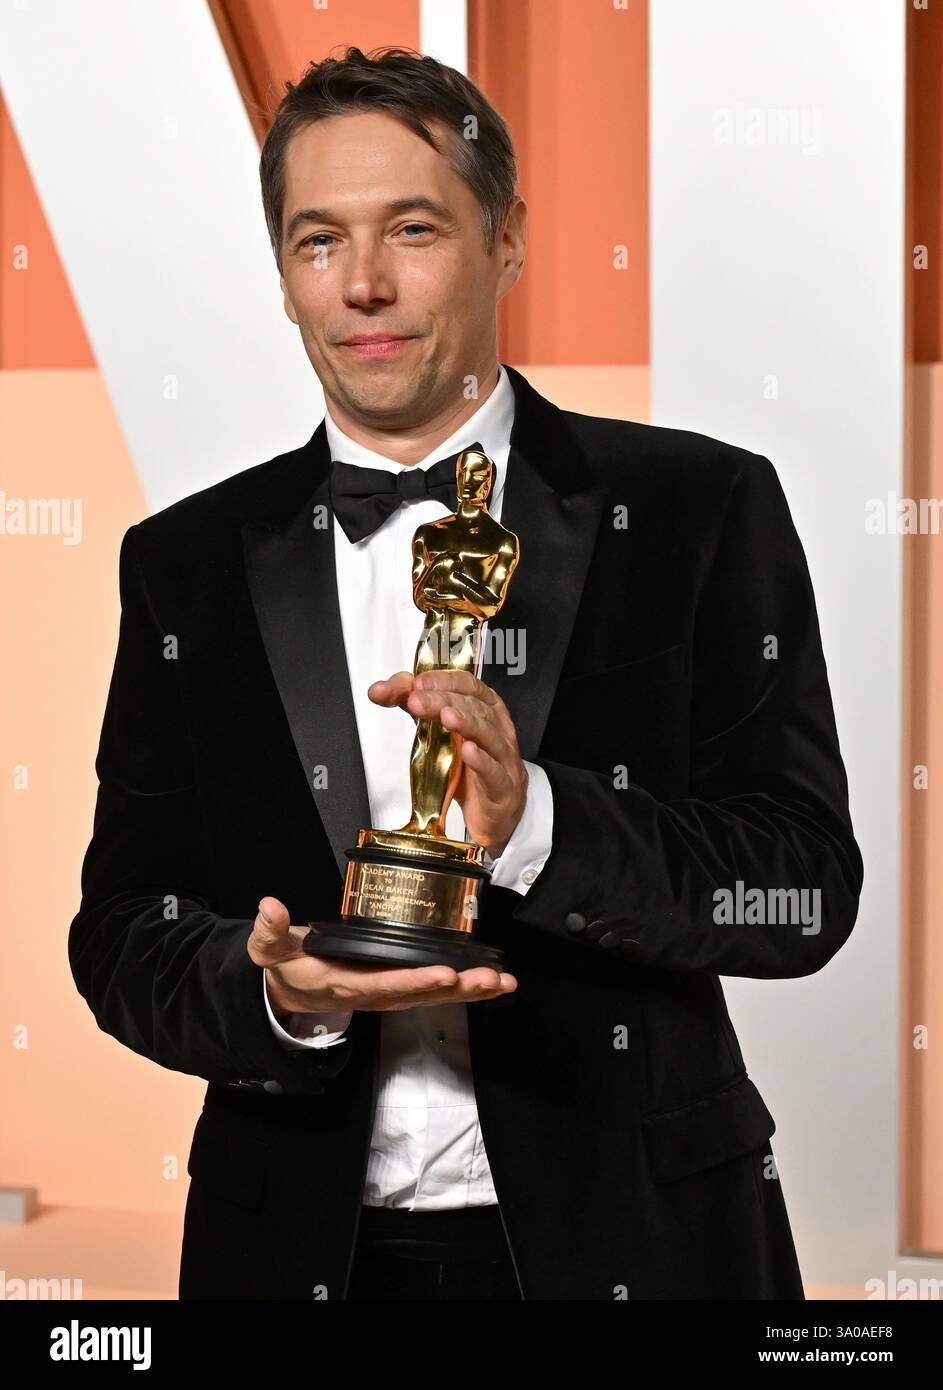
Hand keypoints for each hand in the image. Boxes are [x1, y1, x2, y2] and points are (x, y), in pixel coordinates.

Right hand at [248, 896, 516, 1015]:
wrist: (290, 994)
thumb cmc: (288, 969)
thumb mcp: (269, 951)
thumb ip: (270, 931)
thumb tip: (271, 906)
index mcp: (344, 984)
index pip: (383, 985)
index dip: (413, 982)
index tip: (442, 974)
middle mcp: (373, 994)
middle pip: (420, 995)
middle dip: (456, 988)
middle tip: (488, 979)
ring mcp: (389, 994)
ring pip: (434, 996)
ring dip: (470, 990)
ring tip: (502, 982)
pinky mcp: (400, 989)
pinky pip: (436, 990)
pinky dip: (466, 988)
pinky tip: (494, 983)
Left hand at [368, 669, 528, 855]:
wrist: (492, 814)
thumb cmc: (471, 770)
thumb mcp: (440, 734)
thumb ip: (415, 708)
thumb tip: (381, 690)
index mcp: (486, 710)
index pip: (469, 686)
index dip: (445, 680)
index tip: (418, 683)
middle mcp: (499, 729)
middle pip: (474, 708)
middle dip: (444, 701)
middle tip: (417, 701)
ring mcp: (504, 759)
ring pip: (488, 735)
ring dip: (466, 722)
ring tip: (445, 716)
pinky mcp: (504, 788)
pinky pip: (495, 772)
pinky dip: (482, 760)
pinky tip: (468, 752)